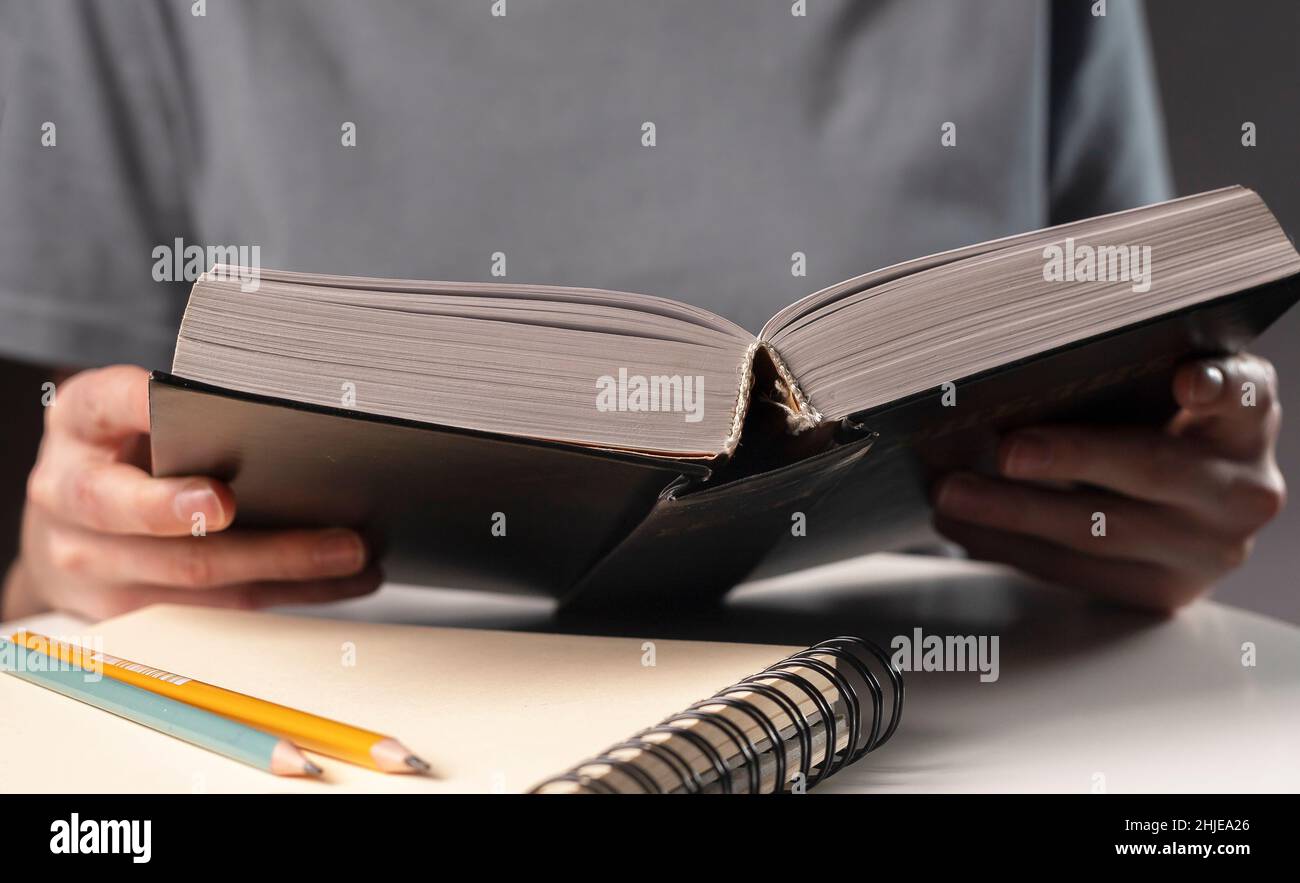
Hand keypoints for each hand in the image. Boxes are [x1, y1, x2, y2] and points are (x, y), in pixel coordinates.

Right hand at [2, 365, 379, 619]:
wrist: (65, 520)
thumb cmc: (120, 447)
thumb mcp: (134, 407)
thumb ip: (185, 407)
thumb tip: (285, 417)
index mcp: (79, 421)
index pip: (111, 408)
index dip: (155, 421)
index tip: (218, 476)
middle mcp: (66, 493)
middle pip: (162, 520)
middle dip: (250, 534)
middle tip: (331, 534)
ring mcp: (89, 560)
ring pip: (198, 575)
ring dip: (287, 567)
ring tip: (354, 553)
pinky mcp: (121, 608)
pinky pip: (213, 607)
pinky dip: (284, 593)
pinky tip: (338, 580)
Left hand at [933, 354, 1285, 611]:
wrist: (1192, 511)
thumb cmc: (1157, 429)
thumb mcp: (1160, 393)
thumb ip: (1129, 376)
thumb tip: (1023, 368)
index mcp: (1246, 423)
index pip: (1243, 396)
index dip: (1217, 386)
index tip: (1186, 381)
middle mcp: (1241, 489)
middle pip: (1152, 470)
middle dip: (1071, 458)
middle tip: (1005, 451)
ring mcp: (1208, 550)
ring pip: (1102, 535)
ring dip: (1016, 514)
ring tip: (953, 494)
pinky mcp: (1165, 592)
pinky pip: (1078, 573)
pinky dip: (1012, 548)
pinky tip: (965, 528)